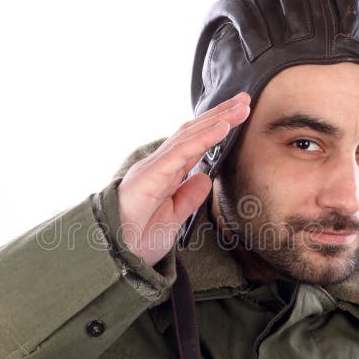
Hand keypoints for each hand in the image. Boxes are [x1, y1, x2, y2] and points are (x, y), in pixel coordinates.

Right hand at [117, 92, 250, 266]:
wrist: (113, 257)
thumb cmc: (136, 240)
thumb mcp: (173, 219)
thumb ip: (188, 198)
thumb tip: (205, 178)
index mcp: (165, 175)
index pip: (194, 145)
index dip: (216, 128)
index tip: (238, 116)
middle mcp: (159, 166)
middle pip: (193, 133)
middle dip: (220, 115)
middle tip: (245, 100)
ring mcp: (153, 169)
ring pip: (188, 136)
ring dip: (217, 120)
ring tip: (240, 108)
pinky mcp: (150, 176)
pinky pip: (180, 153)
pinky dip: (203, 139)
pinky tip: (222, 128)